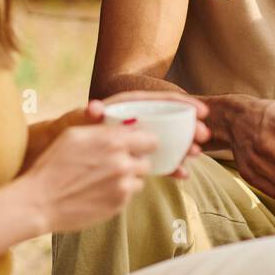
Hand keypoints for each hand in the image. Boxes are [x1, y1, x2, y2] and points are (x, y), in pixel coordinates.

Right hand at [19, 124, 158, 232]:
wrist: (40, 201)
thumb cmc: (53, 165)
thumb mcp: (74, 135)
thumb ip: (104, 130)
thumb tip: (124, 129)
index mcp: (113, 142)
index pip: (150, 139)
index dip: (143, 142)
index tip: (135, 145)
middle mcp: (123, 164)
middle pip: (146, 161)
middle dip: (134, 161)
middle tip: (115, 163)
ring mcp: (123, 187)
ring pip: (139, 180)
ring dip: (128, 178)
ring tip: (104, 179)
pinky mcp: (119, 205)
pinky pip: (128, 195)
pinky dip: (118, 193)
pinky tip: (98, 191)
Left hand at [84, 91, 210, 177]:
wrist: (69, 148)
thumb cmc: (77, 129)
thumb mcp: (84, 119)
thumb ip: (91, 114)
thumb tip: (94, 108)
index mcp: (134, 104)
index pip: (165, 99)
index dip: (185, 103)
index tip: (202, 111)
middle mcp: (143, 118)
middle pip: (173, 119)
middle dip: (191, 127)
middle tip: (204, 137)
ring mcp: (144, 136)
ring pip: (171, 139)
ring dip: (186, 146)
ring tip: (196, 154)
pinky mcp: (142, 153)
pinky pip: (161, 157)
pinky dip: (172, 164)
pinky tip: (182, 174)